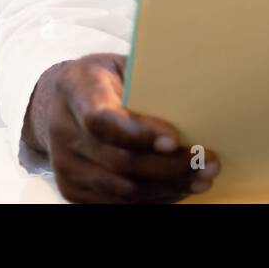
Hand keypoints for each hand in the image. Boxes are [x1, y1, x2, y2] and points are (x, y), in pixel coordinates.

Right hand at [24, 52, 219, 202]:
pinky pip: (118, 202)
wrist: (62, 101)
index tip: (175, 139)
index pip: (102, 120)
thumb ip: (148, 79)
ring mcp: (66, 165)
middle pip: (119, 161)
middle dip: (169, 167)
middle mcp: (64, 131)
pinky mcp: (73, 189)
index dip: (139, 133)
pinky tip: (180, 187)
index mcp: (76, 89)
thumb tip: (196, 93)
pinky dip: (154, 197)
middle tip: (206, 161)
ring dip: (168, 186)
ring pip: (122, 188)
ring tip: (202, 178)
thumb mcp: (121, 64)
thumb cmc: (105, 78)